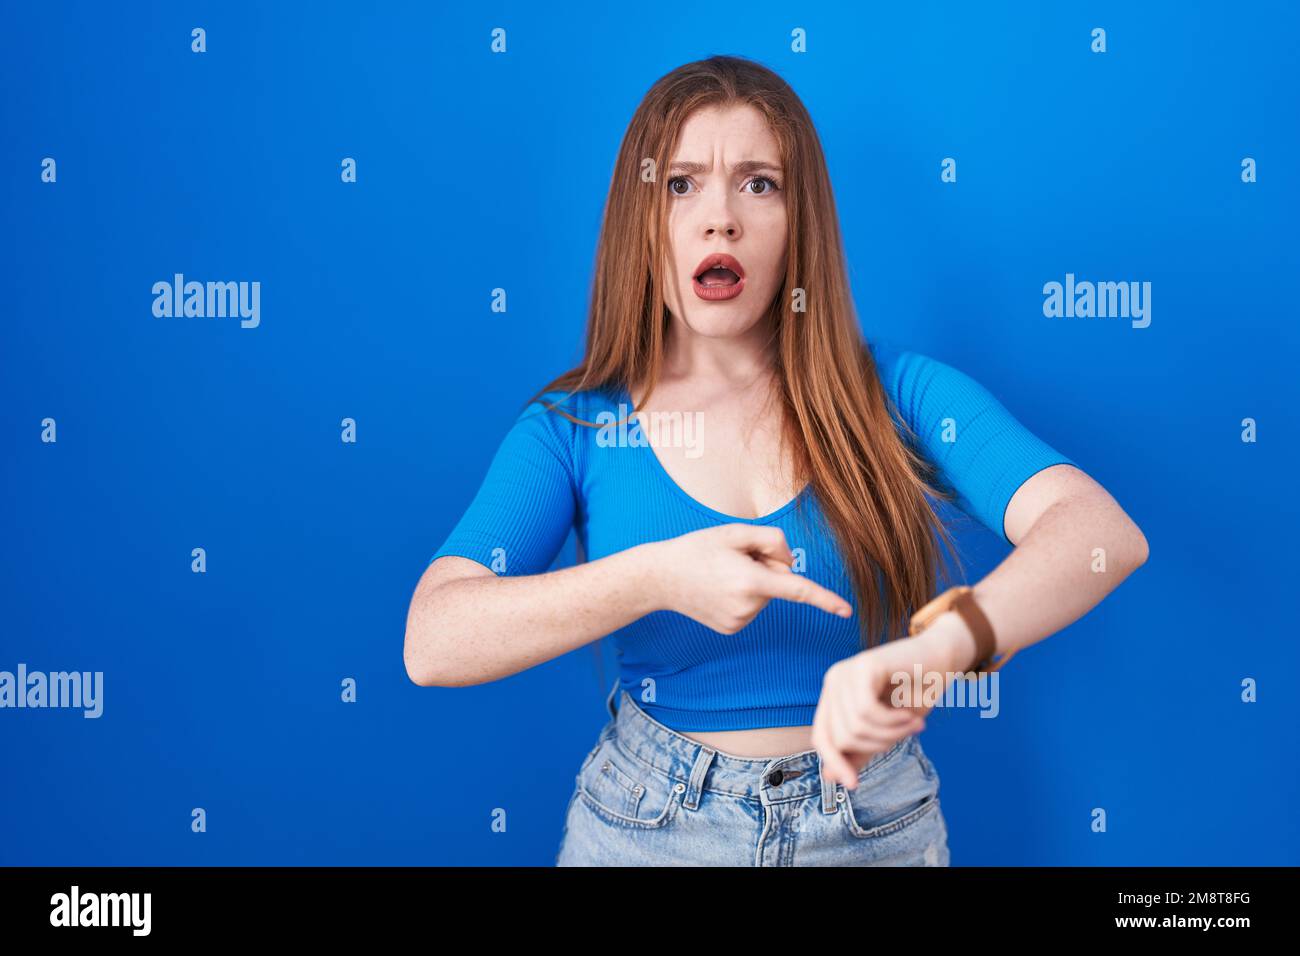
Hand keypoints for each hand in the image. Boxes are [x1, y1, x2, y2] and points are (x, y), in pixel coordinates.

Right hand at [646, 524, 852, 634]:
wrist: (661, 578)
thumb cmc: (698, 549)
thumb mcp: (735, 532)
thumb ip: (773, 540)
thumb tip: (789, 566)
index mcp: (751, 581)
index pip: (797, 590)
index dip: (825, 600)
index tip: (846, 611)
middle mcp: (747, 607)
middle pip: (778, 582)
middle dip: (765, 568)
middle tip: (730, 560)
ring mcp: (739, 622)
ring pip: (765, 596)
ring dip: (752, 582)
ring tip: (720, 575)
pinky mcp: (732, 629)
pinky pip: (752, 607)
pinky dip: (742, 596)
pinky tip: (717, 590)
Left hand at [811, 622, 964, 789]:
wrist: (943, 661)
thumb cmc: (915, 694)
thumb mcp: (884, 730)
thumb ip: (858, 750)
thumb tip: (829, 777)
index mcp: (834, 696)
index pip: (821, 738)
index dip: (834, 763)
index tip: (854, 785)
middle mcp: (834, 682)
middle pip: (841, 737)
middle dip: (877, 745)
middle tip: (906, 734)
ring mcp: (846, 672)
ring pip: (855, 727)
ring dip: (890, 734)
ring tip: (912, 724)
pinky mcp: (863, 665)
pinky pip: (867, 711)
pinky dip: (892, 722)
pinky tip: (910, 716)